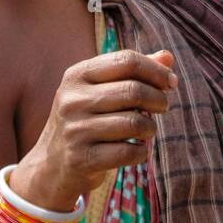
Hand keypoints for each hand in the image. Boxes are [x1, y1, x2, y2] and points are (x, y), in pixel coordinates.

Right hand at [8, 49, 175, 210]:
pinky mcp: (81, 159)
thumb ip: (134, 72)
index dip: (156, 70)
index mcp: (77, 75)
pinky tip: (136, 151)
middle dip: (159, 99)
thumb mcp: (101, 90)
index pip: (126, 60)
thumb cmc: (87, 121)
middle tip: (162, 107)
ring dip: (150, 128)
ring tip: (147, 131)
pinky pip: (129, 152)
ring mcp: (75, 130)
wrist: (52, 165)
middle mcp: (72, 100)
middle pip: (134, 91)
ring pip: (134, 123)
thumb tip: (168, 57)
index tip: (170, 82)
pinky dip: (141, 152)